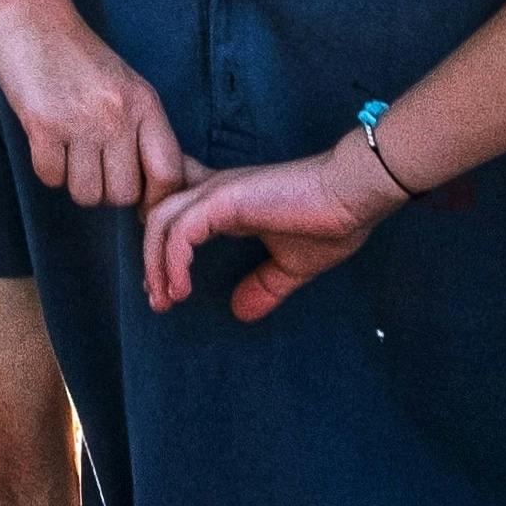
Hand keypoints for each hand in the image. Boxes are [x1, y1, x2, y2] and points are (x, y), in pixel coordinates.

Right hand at [0, 3, 194, 212]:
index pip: (168, 173)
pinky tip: (47, 143)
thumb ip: (143, 130)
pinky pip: (51, 178)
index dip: (156, 199)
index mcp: (145, 104)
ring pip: (87, 194)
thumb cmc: (81, 58)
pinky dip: (48, 170)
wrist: (34, 18)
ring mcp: (81, 121)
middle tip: (93, 166)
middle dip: (108, 191)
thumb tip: (157, 188)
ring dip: (75, 182)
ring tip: (69, 152)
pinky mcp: (43, 124)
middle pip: (124, 194)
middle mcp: (118, 115)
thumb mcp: (127, 87)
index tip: (141, 202)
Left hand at [142, 138, 399, 320]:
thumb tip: (241, 313)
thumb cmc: (330, 221)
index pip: (175, 217)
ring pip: (160, 222)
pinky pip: (181, 230)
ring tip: (166, 300)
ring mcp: (217, 193)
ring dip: (155, 265)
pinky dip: (173, 261)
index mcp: (226, 203)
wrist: (355, 195)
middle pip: (157, 219)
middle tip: (159, 303)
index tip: (168, 291)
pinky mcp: (225, 199)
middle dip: (150, 262)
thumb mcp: (292, 265)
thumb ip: (264, 285)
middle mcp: (214, 192)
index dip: (162, 250)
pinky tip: (182, 289)